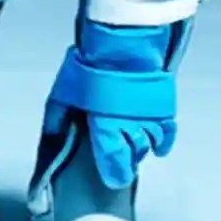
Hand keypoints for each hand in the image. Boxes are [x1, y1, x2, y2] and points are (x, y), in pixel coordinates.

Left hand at [46, 19, 180, 189]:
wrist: (120, 40)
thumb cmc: (89, 67)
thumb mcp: (62, 97)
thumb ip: (57, 121)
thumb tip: (52, 138)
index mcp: (105, 127)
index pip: (115, 162)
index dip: (116, 174)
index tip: (114, 179)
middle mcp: (130, 126)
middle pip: (134, 153)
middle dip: (127, 159)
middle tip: (120, 160)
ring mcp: (149, 115)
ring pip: (150, 142)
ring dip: (142, 147)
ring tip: (134, 146)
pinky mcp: (161, 104)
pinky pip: (168, 130)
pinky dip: (164, 142)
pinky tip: (159, 148)